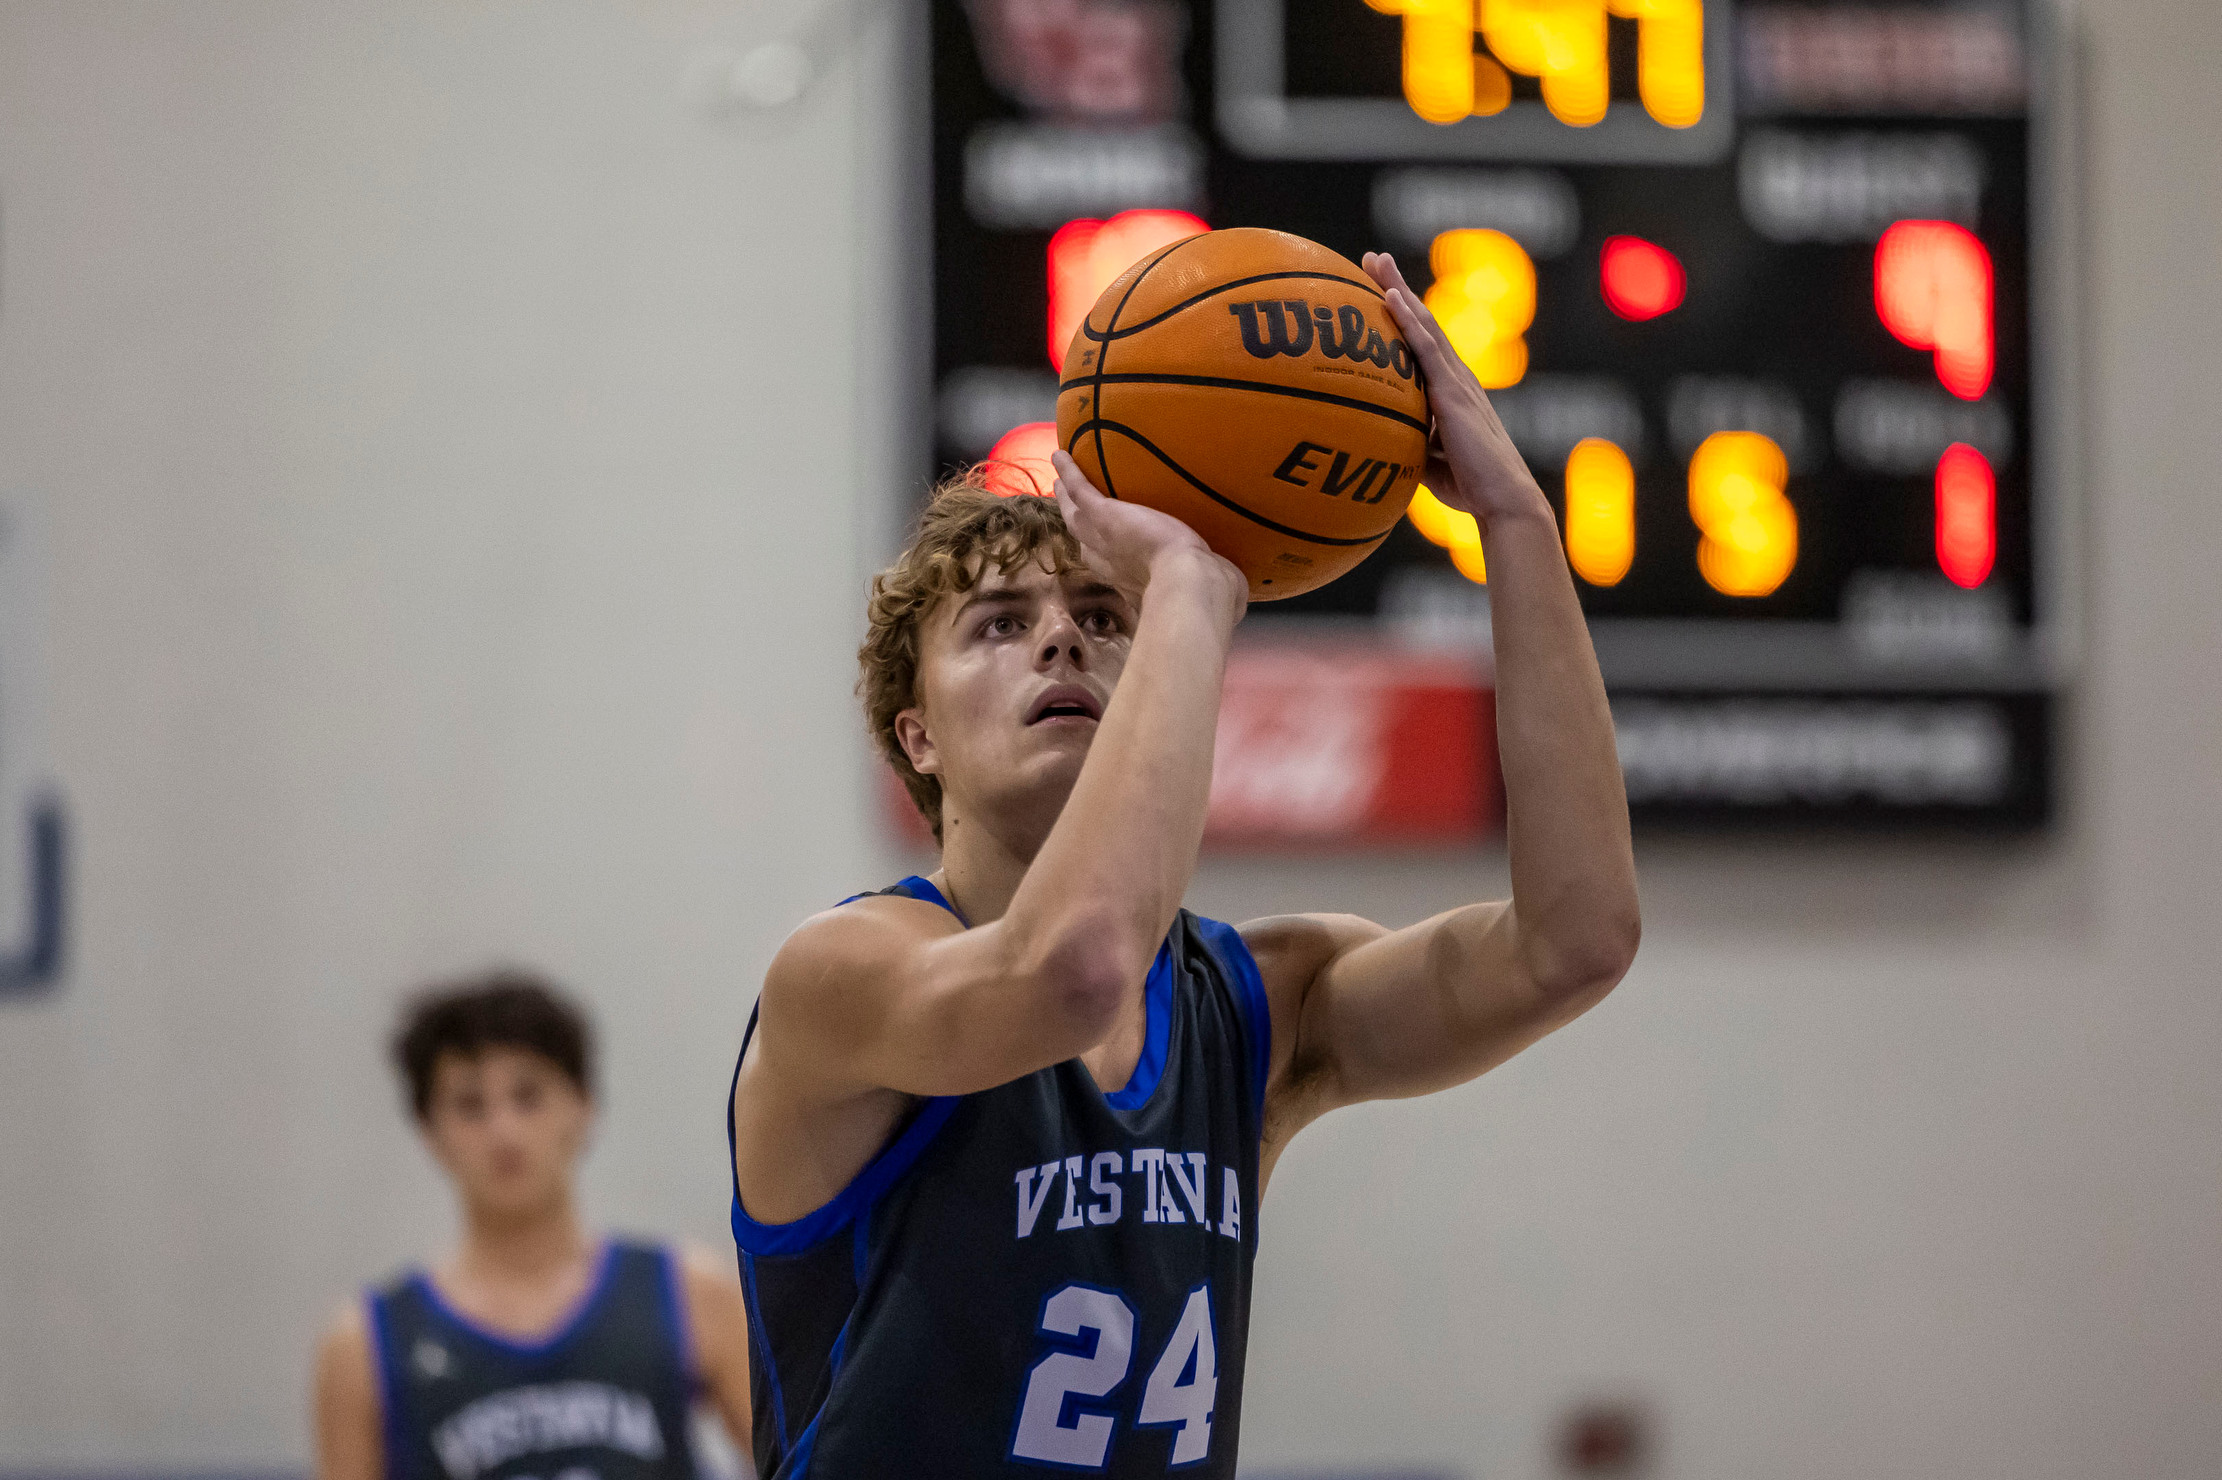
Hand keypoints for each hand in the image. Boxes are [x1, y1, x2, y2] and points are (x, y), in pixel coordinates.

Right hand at [1050, 450, 1246, 609]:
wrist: (1190, 586)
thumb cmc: (1205, 594)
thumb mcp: (1204, 590)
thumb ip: (1212, 586)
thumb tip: (1235, 596)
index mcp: (1131, 581)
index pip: (1111, 565)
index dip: (1103, 552)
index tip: (1100, 545)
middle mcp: (1110, 563)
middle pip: (1084, 539)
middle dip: (1077, 523)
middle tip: (1068, 506)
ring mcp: (1103, 538)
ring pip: (1076, 514)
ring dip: (1066, 497)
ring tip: (1059, 480)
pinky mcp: (1105, 515)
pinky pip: (1081, 489)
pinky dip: (1069, 472)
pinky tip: (1060, 454)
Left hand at [1363, 251, 1549, 527]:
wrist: (1503, 500)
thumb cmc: (1471, 488)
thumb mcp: (1429, 463)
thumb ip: (1409, 445)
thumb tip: (1378, 446)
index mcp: (1452, 393)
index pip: (1422, 344)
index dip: (1403, 314)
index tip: (1379, 289)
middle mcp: (1456, 378)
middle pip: (1422, 322)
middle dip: (1397, 287)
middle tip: (1373, 258)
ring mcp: (1457, 382)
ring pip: (1424, 324)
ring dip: (1397, 289)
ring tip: (1375, 260)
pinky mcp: (1454, 392)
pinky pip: (1426, 348)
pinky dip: (1407, 320)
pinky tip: (1387, 296)